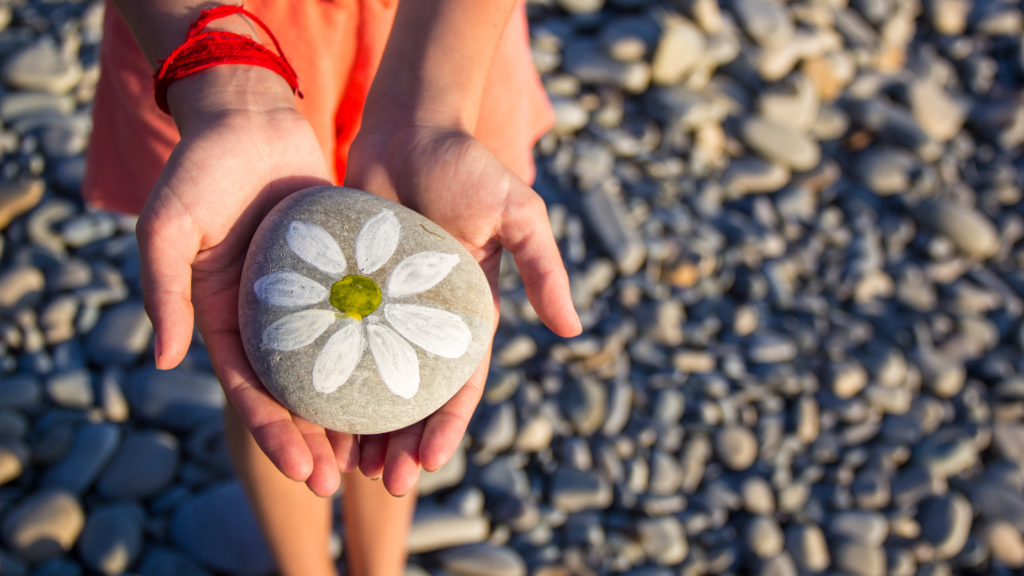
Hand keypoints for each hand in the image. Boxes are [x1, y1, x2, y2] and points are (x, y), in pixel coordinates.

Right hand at [136, 66, 358, 496]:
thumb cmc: (200, 169)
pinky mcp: (340, 273)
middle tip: (343, 480)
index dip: (274, 433)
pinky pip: (362, 321)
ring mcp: (306, 298)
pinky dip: (378, 353)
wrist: (250, 119)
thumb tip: (164, 359)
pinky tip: (406, 381)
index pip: (250, 390)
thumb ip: (163, 290)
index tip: (301, 470)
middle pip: (294, 392)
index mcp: (223, 316)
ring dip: (349, 410)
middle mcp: (267, 317)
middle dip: (315, 439)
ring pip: (333, 366)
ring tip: (377, 451)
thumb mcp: (167, 227)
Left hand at [344, 125, 581, 495]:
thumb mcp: (518, 213)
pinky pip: (334, 340)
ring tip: (345, 466)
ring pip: (370, 378)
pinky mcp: (348, 288)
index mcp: (467, 311)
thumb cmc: (467, 165)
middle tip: (382, 484)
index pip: (459, 381)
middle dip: (402, 441)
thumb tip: (571, 331)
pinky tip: (307, 409)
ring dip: (363, 425)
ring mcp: (384, 306)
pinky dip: (325, 376)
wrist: (408, 126)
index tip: (428, 464)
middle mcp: (425, 318)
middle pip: (413, 394)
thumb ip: (542, 268)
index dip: (447, 425)